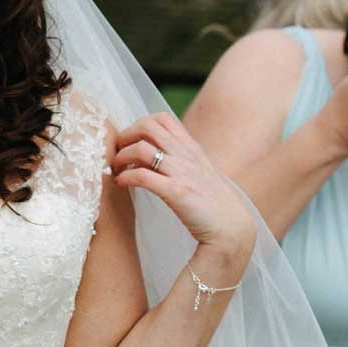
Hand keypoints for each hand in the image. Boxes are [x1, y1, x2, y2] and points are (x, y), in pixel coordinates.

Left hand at [111, 112, 256, 268]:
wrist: (232, 228)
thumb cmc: (214, 204)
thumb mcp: (200, 172)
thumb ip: (183, 160)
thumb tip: (160, 154)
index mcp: (192, 148)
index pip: (162, 118)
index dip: (139, 124)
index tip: (130, 141)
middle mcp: (186, 155)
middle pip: (147, 126)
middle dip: (125, 136)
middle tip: (116, 152)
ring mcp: (182, 172)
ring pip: (141, 149)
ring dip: (121, 157)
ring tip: (115, 170)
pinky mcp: (176, 192)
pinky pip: (142, 176)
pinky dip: (125, 177)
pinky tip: (121, 184)